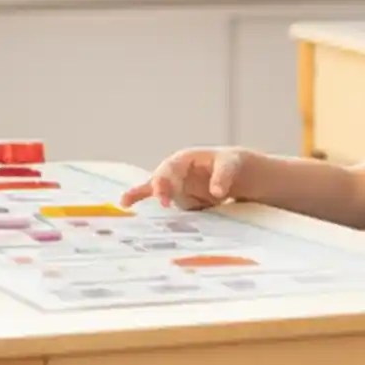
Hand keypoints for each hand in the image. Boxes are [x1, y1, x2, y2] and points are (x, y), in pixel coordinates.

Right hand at [120, 147, 250, 209]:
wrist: (239, 176)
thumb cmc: (232, 163)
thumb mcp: (231, 165)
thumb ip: (223, 177)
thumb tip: (216, 192)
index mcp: (184, 159)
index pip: (170, 170)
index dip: (163, 182)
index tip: (161, 198)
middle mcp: (175, 173)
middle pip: (160, 181)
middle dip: (157, 191)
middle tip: (160, 204)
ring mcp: (175, 187)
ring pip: (159, 194)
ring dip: (147, 199)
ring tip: (128, 203)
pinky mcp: (179, 200)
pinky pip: (161, 201)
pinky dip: (142, 201)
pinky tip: (125, 204)